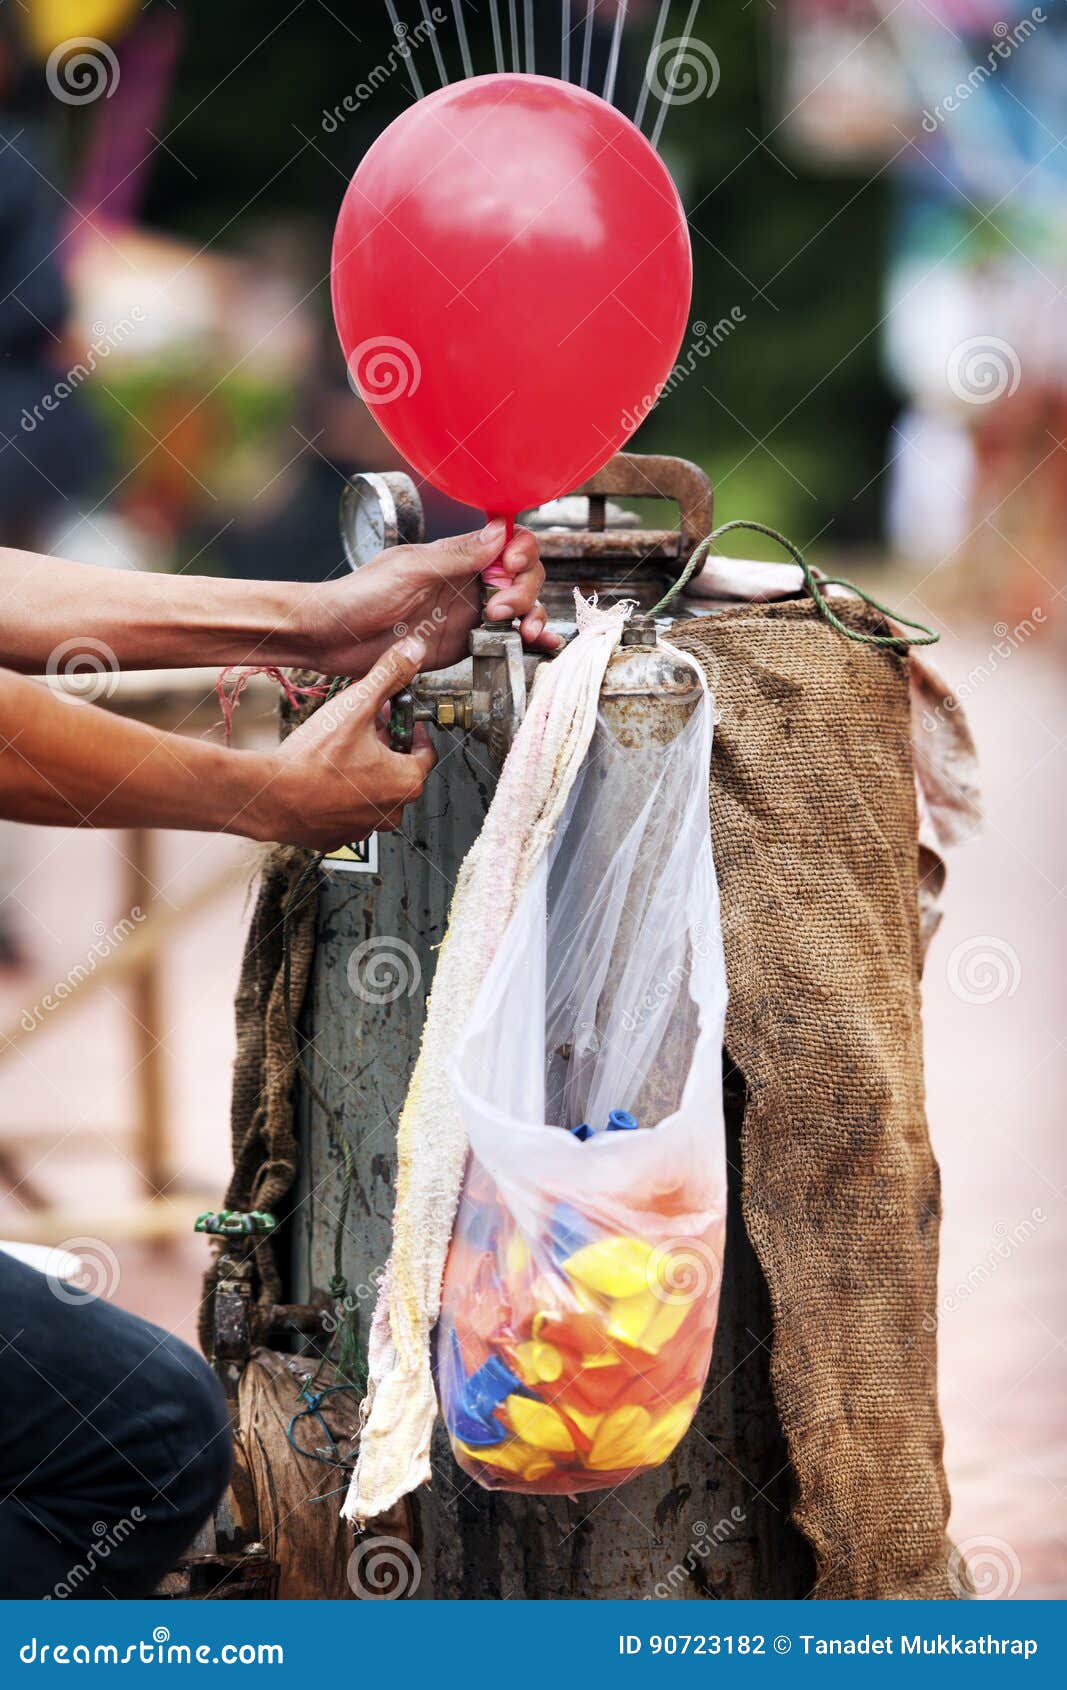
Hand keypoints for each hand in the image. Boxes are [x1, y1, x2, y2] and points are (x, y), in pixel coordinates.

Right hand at [247, 636, 435, 849]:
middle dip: (385, 747)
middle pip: (399, 771)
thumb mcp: (355, 707)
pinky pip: (347, 811)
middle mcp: (391, 811)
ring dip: (363, 771)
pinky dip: (339, 794)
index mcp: (406, 782)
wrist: (270, 797)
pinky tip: (322, 775)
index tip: (394, 716)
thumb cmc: (312, 761)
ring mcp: (364, 827)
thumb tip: (412, 652)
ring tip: (340, 750)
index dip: (408, 727)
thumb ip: (387, 677)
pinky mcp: (337, 836)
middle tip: (363, 727)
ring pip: (373, 792)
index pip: (425, 751)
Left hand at [303, 520, 561, 678]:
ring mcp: (467, 614)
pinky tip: (540, 645)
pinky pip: (503, 640)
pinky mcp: (463, 644)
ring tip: (523, 632)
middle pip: (522, 577)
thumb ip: (457, 556)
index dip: (520, 552)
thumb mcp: (409, 570)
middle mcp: (467, 583)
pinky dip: (527, 641)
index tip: (511, 566)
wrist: (331, 638)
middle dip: (524, 591)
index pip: (507, 543)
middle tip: (499, 610)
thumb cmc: (358, 597)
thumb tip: (500, 532)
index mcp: (455, 556)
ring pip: (520, 609)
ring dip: (533, 616)